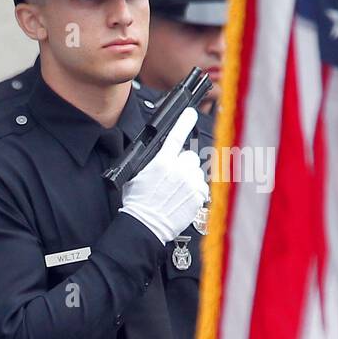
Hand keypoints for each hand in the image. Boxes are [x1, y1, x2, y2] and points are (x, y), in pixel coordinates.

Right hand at [118, 107, 210, 244]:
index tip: (190, 113)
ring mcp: (190, 183)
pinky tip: (182, 198)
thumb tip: (162, 154)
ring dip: (189, 177)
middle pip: (190, 156)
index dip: (184, 122)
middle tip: (172, 177)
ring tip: (176, 191)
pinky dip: (194, 191)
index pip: (175, 137)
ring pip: (197, 171)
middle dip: (183, 164)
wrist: (145, 225)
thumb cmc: (138, 203)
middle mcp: (178, 170)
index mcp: (161, 163)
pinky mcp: (198, 196)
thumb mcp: (136, 176)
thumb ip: (152, 162)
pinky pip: (202, 186)